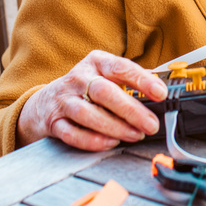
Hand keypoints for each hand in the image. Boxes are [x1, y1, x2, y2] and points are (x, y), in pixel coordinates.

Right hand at [17, 50, 167, 150]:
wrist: (44, 102)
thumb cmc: (85, 88)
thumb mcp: (106, 76)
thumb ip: (130, 82)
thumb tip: (161, 91)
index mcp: (97, 62)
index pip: (121, 68)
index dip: (142, 80)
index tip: (160, 93)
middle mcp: (79, 78)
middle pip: (105, 92)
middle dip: (131, 110)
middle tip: (151, 124)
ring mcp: (64, 100)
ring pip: (88, 113)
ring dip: (115, 127)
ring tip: (135, 135)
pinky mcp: (53, 122)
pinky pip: (72, 133)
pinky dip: (93, 140)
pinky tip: (110, 143)